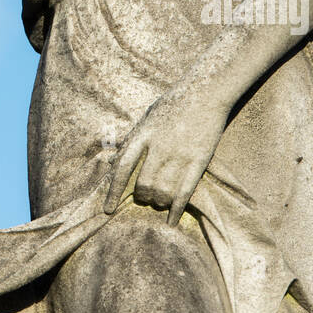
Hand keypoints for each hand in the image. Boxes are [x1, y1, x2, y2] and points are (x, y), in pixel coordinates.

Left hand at [103, 88, 228, 226]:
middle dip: (141, 197)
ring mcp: (180, 154)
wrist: (205, 92)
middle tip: (143, 198)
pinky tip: (171, 221)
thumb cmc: (174, 102)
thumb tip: (116, 156)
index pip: (123, 167)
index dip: (113, 191)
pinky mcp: (198, 160)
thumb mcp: (148, 116)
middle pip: (143, 184)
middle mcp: (159, 146)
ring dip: (157, 202)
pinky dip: (176, 209)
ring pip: (162, 191)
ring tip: (157, 202)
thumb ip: (133, 136)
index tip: (107, 209)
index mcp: (143, 133)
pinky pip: (184, 191)